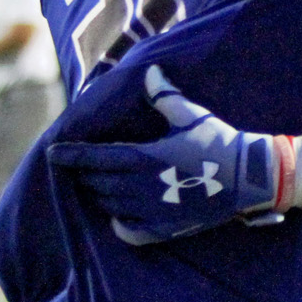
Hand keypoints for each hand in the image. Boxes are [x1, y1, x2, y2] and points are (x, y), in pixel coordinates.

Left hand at [46, 66, 298, 244]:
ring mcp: (153, 210)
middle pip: (98, 183)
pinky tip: (119, 214)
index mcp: (146, 157)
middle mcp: (144, 186)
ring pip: (110, 205)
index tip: (52, 153)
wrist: (248, 177)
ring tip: (97, 186)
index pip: (97, 158)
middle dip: (84, 175)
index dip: (72, 155)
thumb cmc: (218, 142)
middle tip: (80, 167)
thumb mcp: (190, 115)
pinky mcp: (164, 228)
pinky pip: (128, 231)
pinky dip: (118, 223)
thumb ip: (163, 96)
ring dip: (99, 195)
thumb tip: (149, 71)